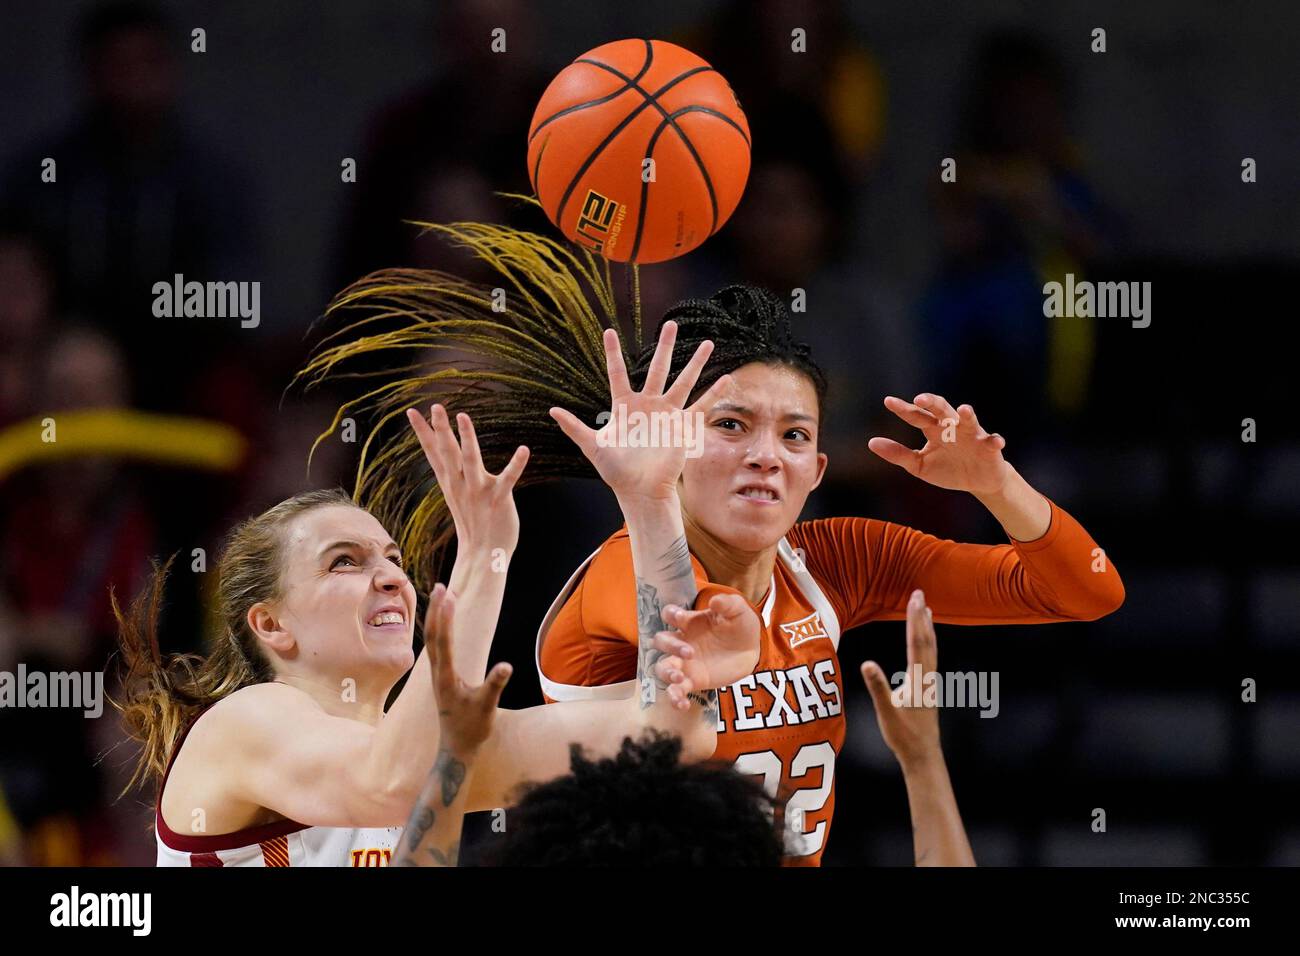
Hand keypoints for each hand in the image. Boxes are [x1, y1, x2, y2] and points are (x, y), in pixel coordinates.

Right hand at [406, 405, 528, 554]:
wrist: (483, 555)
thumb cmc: (473, 522)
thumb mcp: (456, 494)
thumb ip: (451, 472)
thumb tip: (442, 455)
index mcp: (451, 482)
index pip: (433, 452)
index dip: (422, 432)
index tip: (412, 411)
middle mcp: (461, 485)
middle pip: (447, 452)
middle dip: (441, 429)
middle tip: (435, 406)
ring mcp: (479, 492)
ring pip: (470, 461)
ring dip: (467, 438)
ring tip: (462, 417)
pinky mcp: (499, 499)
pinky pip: (508, 479)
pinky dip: (516, 464)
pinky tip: (524, 449)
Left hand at [424, 584, 511, 754]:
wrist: (456, 749)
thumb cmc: (473, 729)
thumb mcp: (487, 708)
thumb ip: (495, 686)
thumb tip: (506, 666)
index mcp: (446, 678)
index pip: (443, 642)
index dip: (445, 618)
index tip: (448, 596)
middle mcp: (437, 674)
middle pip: (433, 636)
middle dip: (436, 610)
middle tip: (441, 586)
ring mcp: (437, 676)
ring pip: (433, 641)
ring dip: (435, 617)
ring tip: (440, 596)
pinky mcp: (441, 679)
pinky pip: (437, 649)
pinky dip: (439, 630)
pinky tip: (442, 623)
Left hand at [548, 321, 730, 502]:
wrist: (640, 489)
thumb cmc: (616, 470)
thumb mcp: (593, 446)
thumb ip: (575, 427)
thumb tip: (552, 411)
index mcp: (624, 406)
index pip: (617, 373)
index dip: (614, 353)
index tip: (610, 331)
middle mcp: (648, 405)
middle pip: (657, 369)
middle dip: (665, 347)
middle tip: (671, 325)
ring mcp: (667, 414)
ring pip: (683, 382)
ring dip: (695, 363)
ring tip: (708, 343)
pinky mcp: (682, 427)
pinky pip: (701, 407)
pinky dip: (714, 394)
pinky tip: (727, 378)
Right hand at [645, 593, 759, 708]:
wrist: (750, 651)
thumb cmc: (740, 626)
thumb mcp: (739, 611)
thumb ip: (728, 604)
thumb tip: (715, 601)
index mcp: (690, 621)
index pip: (669, 614)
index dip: (670, 614)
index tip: (679, 618)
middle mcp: (682, 641)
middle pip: (661, 641)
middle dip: (671, 646)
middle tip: (690, 652)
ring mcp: (685, 663)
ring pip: (662, 667)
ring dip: (666, 673)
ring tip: (679, 678)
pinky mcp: (692, 681)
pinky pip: (676, 691)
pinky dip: (675, 698)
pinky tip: (683, 705)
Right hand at [860, 589, 941, 765]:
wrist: (923, 755)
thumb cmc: (904, 736)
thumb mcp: (886, 712)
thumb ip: (878, 687)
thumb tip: (867, 663)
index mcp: (918, 679)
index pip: (916, 643)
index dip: (915, 620)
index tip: (915, 599)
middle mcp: (927, 677)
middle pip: (926, 641)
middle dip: (922, 617)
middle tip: (920, 594)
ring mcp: (929, 683)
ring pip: (930, 649)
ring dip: (927, 628)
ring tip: (927, 610)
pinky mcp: (927, 688)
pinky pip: (929, 658)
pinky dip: (927, 643)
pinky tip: (924, 642)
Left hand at [868, 394, 1009, 495]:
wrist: (978, 482)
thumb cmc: (948, 469)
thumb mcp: (919, 465)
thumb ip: (897, 454)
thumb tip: (871, 442)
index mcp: (934, 430)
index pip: (917, 415)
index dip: (903, 409)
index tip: (888, 401)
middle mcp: (952, 427)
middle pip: (942, 410)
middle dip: (932, 402)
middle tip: (921, 398)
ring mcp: (972, 435)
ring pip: (969, 420)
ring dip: (967, 415)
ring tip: (964, 410)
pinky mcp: (990, 447)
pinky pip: (992, 441)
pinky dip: (994, 440)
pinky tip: (995, 441)